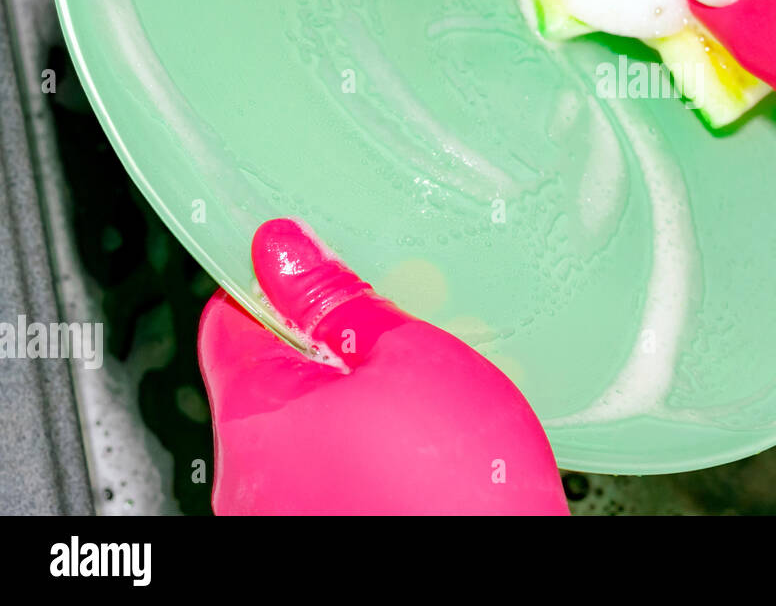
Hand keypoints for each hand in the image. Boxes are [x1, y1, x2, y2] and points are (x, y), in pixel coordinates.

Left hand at [197, 219, 568, 514]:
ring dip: (354, 405)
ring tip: (422, 401)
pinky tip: (424, 454)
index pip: (231, 315)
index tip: (320, 267)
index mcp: (257, 412)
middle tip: (396, 336)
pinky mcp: (318, 534)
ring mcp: (279, 517)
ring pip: (305, 429)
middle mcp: (248, 476)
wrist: (497, 581)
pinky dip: (366, 455)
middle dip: (331, 348)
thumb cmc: (458, 489)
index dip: (280, 282)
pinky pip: (329, 475)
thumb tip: (284, 251)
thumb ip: (338, 302)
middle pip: (272, 376)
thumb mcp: (411, 358)